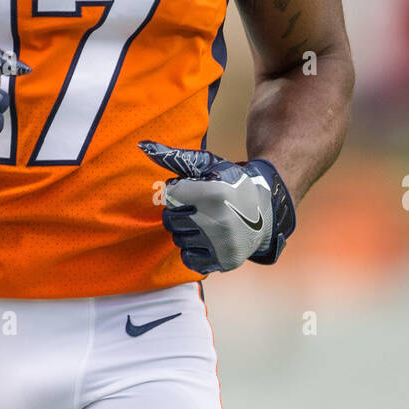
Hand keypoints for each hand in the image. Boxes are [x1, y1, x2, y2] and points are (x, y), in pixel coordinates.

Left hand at [138, 141, 295, 273]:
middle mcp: (217, 221)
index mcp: (213, 193)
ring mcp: (221, 244)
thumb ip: (174, 157)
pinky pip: (188, 258)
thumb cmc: (231, 183)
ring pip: (178, 239)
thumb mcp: (208, 165)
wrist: (265, 210)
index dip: (180, 190)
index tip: (195, 189)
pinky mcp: (223, 261)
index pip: (170, 194)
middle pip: (170, 219)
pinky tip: (206, 238)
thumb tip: (142, 146)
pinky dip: (193, 249)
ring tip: (205, 222)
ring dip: (186, 230)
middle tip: (197, 207)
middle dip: (178, 211)